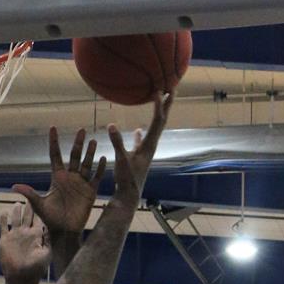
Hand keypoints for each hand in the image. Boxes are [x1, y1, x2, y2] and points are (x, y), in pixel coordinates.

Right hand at [0, 202, 49, 283]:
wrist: (21, 277)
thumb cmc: (36, 268)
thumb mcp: (46, 253)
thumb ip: (47, 240)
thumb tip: (49, 227)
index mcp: (36, 236)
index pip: (38, 220)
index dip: (39, 211)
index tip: (42, 202)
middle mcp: (26, 234)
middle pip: (27, 217)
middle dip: (28, 208)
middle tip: (29, 198)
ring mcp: (15, 236)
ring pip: (15, 219)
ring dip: (16, 211)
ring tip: (17, 203)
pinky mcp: (5, 240)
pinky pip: (3, 227)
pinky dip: (3, 219)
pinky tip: (4, 212)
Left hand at [13, 127, 105, 238]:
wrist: (65, 231)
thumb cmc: (51, 219)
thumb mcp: (39, 205)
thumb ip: (30, 193)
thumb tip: (14, 186)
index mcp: (57, 177)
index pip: (55, 155)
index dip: (54, 142)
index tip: (53, 128)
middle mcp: (70, 177)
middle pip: (74, 156)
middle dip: (78, 143)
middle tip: (82, 130)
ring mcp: (81, 183)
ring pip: (86, 164)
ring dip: (89, 153)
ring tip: (93, 140)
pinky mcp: (90, 191)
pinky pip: (96, 177)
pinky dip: (99, 168)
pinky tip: (102, 158)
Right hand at [107, 91, 171, 212]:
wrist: (129, 195)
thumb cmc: (127, 179)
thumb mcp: (121, 160)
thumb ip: (117, 142)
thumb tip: (111, 125)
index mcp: (149, 145)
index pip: (157, 121)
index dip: (158, 105)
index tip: (159, 90)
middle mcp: (152, 145)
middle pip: (162, 120)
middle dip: (167, 104)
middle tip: (172, 87)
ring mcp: (146, 150)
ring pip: (154, 128)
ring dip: (158, 114)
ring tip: (160, 102)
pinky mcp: (139, 156)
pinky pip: (142, 140)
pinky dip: (142, 133)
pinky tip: (138, 129)